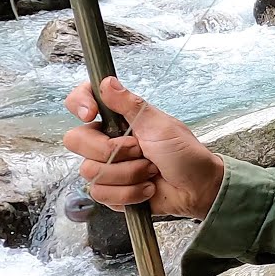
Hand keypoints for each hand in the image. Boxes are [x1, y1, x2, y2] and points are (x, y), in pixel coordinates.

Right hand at [62, 76, 224, 218]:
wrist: (198, 189)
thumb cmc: (185, 154)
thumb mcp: (160, 125)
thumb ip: (131, 105)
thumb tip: (107, 81)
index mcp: (118, 120)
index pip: (81, 102)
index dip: (79, 104)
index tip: (90, 114)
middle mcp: (108, 141)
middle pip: (77, 140)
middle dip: (112, 150)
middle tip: (141, 151)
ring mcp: (107, 167)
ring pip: (90, 171)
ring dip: (128, 174)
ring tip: (150, 171)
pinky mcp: (111, 191)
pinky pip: (101, 193)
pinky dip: (128, 193)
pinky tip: (146, 188)